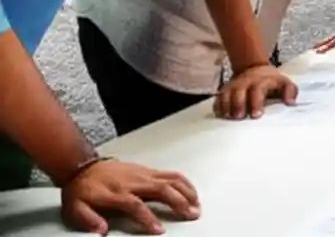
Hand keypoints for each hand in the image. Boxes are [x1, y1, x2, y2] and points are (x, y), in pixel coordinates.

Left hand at [61, 159, 199, 234]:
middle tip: (190, 215)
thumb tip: (101, 231)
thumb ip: (89, 220)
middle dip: (179, 202)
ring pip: (171, 179)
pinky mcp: (148, 170)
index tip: (159, 230)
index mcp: (116, 193)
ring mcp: (143, 174)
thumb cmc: (83, 190)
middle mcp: (133, 182)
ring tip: (196, 205)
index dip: (148, 218)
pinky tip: (191, 192)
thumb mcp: (76, 208)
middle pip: (162, 189)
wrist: (83, 167)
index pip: (136, 205)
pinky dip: (185, 183)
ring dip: (186, 192)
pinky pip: (171, 174)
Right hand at [214, 64, 296, 119]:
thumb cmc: (272, 81)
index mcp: (261, 81)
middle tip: (239, 117)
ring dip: (226, 106)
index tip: (256, 115)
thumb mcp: (285, 83)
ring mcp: (234, 85)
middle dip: (238, 104)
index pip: (257, 90)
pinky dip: (218, 106)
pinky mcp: (225, 90)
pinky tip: (219, 115)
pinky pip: (218, 97)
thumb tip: (291, 103)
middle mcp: (245, 82)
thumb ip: (290, 92)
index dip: (256, 102)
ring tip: (228, 117)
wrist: (255, 69)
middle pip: (239, 91)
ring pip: (226, 93)